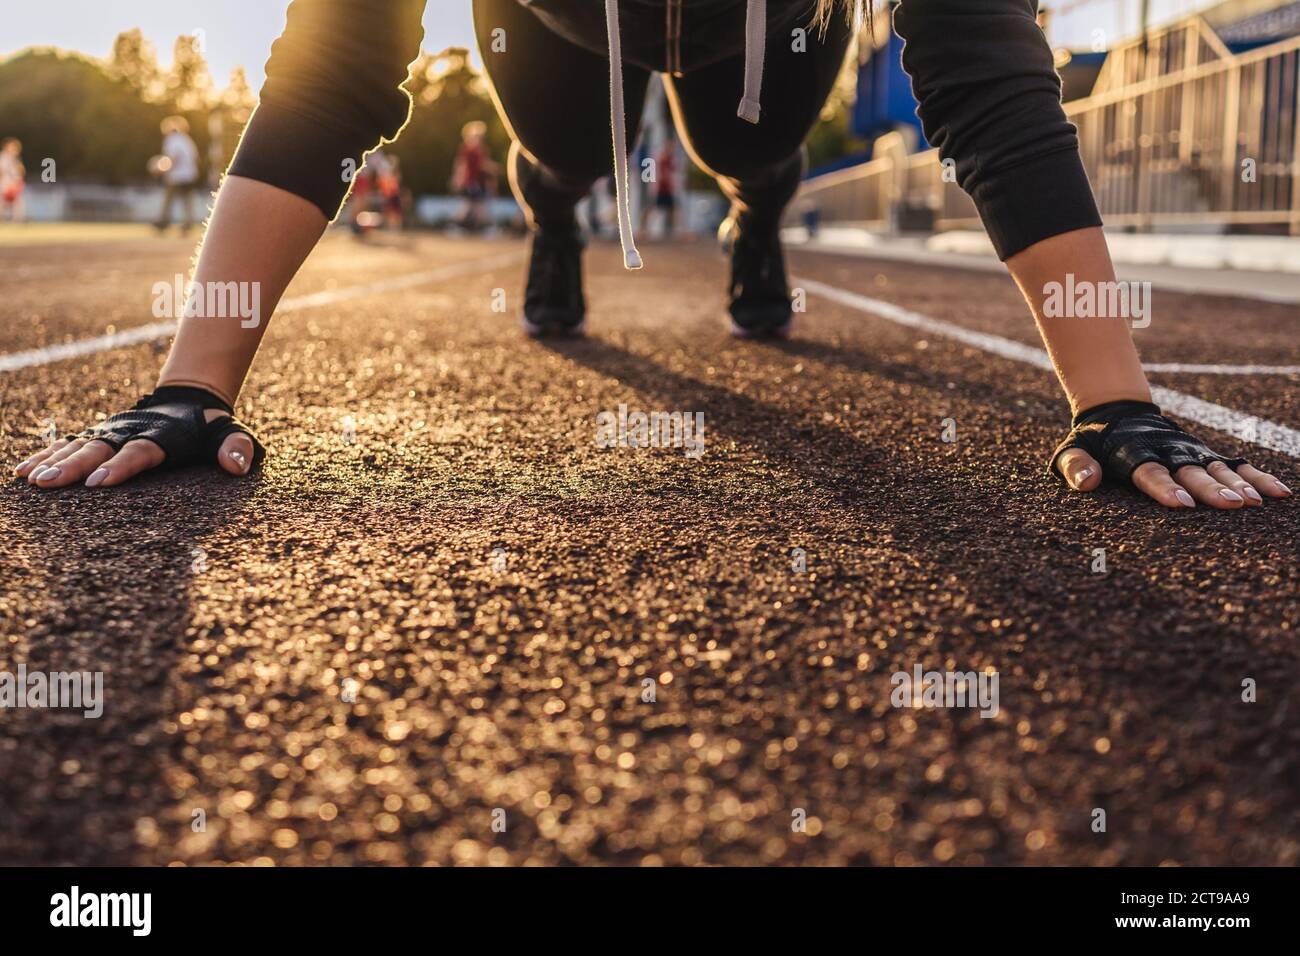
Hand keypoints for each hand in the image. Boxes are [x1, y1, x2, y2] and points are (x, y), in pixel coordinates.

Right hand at [14, 386, 262, 489]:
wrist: (190, 399)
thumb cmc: (211, 426)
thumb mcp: (230, 433)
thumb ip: (238, 447)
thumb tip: (239, 465)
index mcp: (162, 435)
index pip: (140, 451)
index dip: (121, 466)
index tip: (100, 482)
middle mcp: (130, 431)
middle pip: (100, 448)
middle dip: (74, 466)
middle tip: (50, 484)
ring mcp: (111, 432)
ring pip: (78, 446)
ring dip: (54, 462)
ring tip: (31, 481)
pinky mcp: (100, 435)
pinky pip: (69, 445)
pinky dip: (47, 455)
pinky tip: (24, 472)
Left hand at [1052, 400, 1290, 508]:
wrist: (1118, 411)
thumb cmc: (1094, 441)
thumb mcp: (1073, 450)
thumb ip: (1076, 466)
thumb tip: (1085, 482)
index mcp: (1134, 453)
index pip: (1150, 472)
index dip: (1164, 487)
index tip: (1181, 505)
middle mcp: (1169, 452)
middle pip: (1191, 471)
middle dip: (1210, 488)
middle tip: (1231, 505)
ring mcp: (1191, 453)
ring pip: (1218, 469)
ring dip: (1238, 485)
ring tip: (1256, 503)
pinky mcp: (1206, 455)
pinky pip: (1237, 466)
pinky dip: (1258, 477)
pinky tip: (1281, 493)